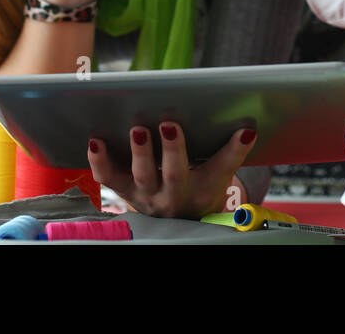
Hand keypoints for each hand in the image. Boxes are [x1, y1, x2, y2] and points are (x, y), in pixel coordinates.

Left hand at [87, 123, 257, 218]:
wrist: (174, 219)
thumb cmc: (198, 189)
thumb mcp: (218, 175)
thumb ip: (231, 153)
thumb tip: (248, 129)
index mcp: (203, 189)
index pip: (221, 169)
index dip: (233, 151)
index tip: (245, 131)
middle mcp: (173, 195)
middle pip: (175, 174)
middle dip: (172, 150)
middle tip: (169, 124)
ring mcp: (145, 194)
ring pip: (140, 177)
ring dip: (139, 153)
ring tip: (137, 129)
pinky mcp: (124, 189)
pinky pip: (108, 178)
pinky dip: (100, 161)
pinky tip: (96, 141)